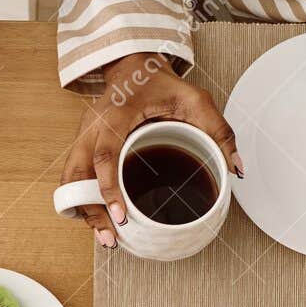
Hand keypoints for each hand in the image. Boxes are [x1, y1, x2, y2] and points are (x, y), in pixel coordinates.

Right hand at [61, 52, 241, 246]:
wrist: (133, 67)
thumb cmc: (160, 83)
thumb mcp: (196, 100)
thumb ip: (218, 131)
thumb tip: (235, 169)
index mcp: (115, 114)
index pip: (105, 154)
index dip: (109, 188)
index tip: (121, 215)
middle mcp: (92, 127)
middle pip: (77, 176)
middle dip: (91, 211)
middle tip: (111, 239)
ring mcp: (83, 137)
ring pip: (71, 181)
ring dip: (84, 211)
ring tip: (107, 238)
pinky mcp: (82, 146)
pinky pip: (75, 178)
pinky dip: (82, 201)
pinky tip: (100, 220)